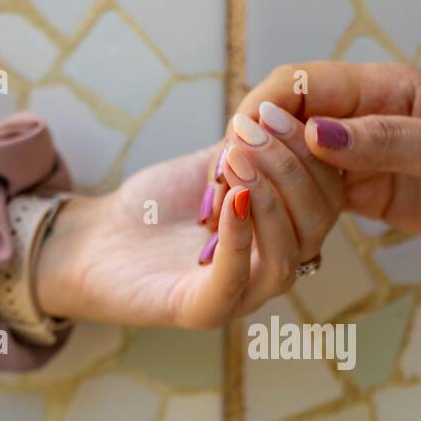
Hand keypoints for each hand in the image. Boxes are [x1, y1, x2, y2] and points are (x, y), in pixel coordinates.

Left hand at [35, 124, 342, 330]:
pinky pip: (235, 281)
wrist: (94, 240)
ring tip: (238, 159)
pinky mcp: (202, 312)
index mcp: (284, 233)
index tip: (275, 113)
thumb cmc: (156, 207)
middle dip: (290, 170)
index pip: (326, 198)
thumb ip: (255, 148)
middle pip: (315, 226)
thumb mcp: (214, 166)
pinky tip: (232, 198)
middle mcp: (271, 268)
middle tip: (253, 133)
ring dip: (270, 199)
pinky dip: (240, 236)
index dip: (309, 154)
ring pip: (287, 257)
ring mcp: (241, 295)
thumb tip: (287, 108)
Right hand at [236, 63, 420, 249]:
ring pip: (292, 162)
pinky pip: (314, 196)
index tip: (238, 148)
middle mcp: (361, 117)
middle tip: (227, 194)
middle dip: (251, 151)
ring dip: (265, 184)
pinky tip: (272, 232)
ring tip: (237, 218)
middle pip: (283, 123)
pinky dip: (291, 210)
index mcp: (380, 88)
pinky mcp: (365, 192)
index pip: (298, 84)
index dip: (261, 110)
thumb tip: (317, 135)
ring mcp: (360, 156)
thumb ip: (387, 143)